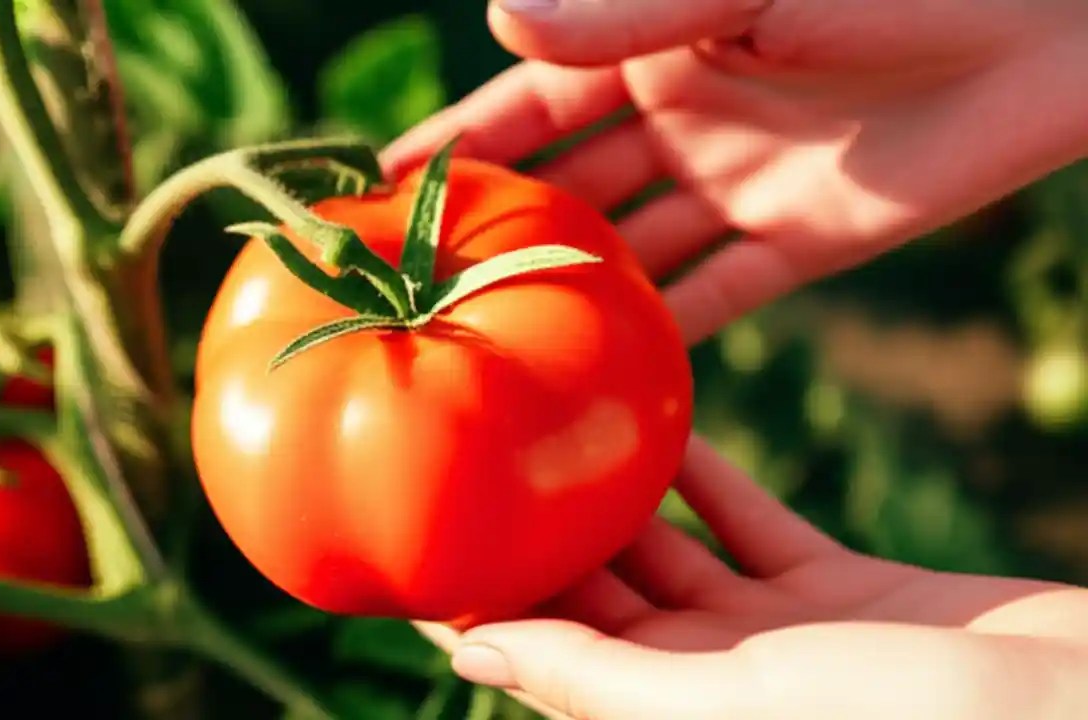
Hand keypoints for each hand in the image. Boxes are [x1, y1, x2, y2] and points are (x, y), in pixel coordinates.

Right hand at [383, 0, 1087, 343]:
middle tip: (413, 299)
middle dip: (494, 234)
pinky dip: (666, 339)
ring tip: (491, 358)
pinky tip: (605, 385)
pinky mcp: (799, 241)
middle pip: (564, 187)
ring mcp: (735, 183)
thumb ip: (627, 16)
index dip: (452, 146)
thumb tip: (500, 18)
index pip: (526, 101)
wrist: (1050, 30)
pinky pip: (715, 300)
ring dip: (568, 299)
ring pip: (629, 254)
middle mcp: (681, 114)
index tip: (375, 193)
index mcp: (654, 42)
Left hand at [417, 438, 1087, 719]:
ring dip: (615, 493)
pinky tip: (663, 421)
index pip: (548, 660)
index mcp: (674, 719)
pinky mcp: (838, 589)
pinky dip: (707, 475)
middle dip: (540, 535)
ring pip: (671, 552)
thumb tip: (475, 655)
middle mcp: (714, 683)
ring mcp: (778, 635)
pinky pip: (751, 521)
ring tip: (553, 422)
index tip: (420, 536)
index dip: (482, 605)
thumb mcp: (733, 702)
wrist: (1081, 711)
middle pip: (600, 600)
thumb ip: (603, 680)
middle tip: (478, 452)